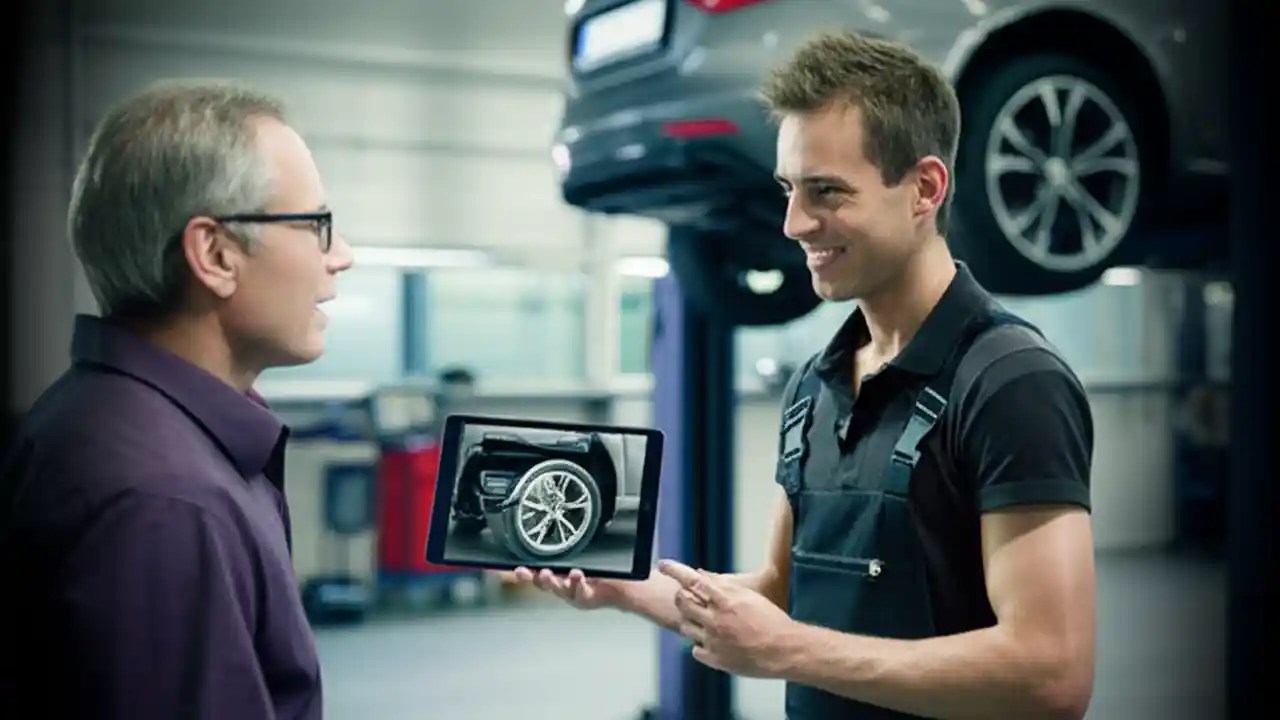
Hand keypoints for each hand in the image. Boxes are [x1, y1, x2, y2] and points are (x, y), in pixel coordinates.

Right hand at [500, 566, 628, 610]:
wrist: (618, 587)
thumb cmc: (597, 574)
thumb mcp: (576, 562)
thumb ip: (562, 554)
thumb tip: (545, 532)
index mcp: (557, 578)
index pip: (535, 576)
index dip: (524, 574)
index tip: (517, 570)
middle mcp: (562, 588)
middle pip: (544, 585)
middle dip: (536, 579)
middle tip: (530, 573)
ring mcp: (573, 594)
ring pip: (560, 589)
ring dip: (554, 582)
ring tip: (551, 574)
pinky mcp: (586, 597)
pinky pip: (580, 591)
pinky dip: (577, 583)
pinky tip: (577, 575)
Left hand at [658, 559, 796, 678]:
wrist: (783, 650)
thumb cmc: (771, 621)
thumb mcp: (748, 596)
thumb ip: (722, 585)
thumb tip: (700, 575)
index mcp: (725, 600)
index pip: (692, 580)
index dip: (674, 570)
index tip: (663, 565)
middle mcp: (715, 619)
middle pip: (682, 602)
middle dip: (681, 596)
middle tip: (686, 596)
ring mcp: (713, 640)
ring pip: (685, 626)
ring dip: (690, 619)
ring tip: (704, 619)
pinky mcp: (715, 659)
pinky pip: (695, 649)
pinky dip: (699, 642)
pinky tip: (711, 639)